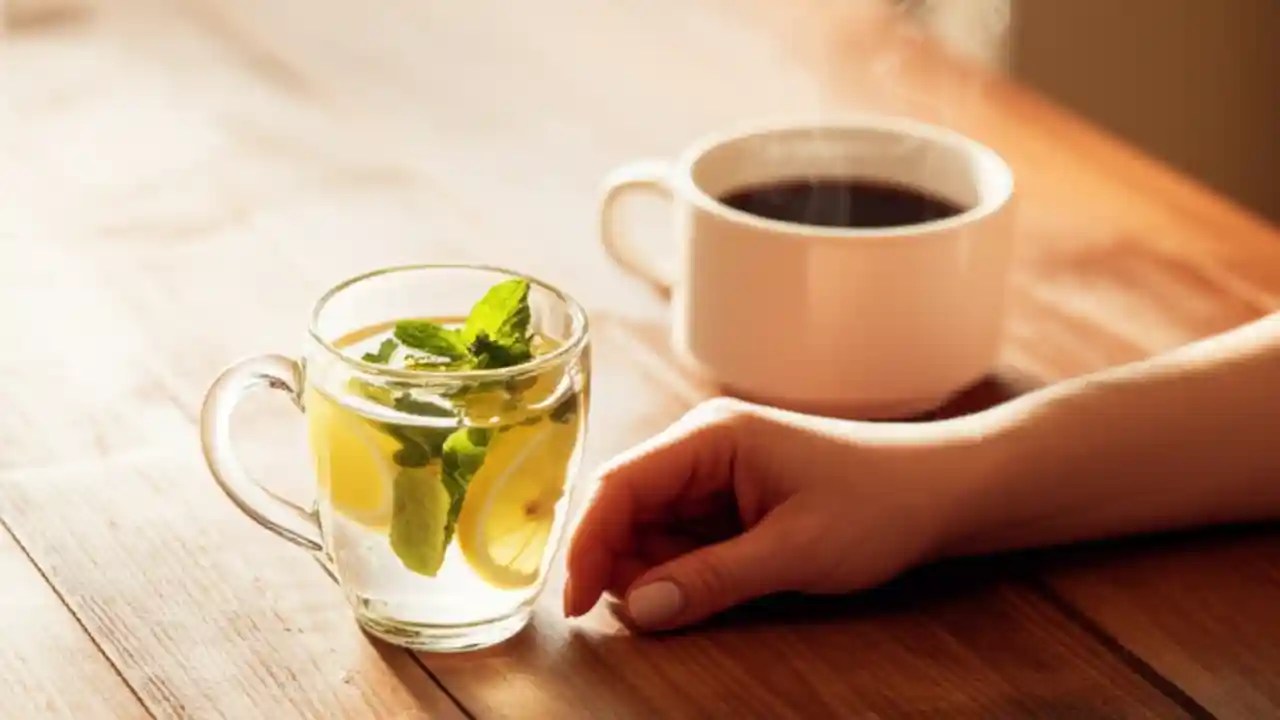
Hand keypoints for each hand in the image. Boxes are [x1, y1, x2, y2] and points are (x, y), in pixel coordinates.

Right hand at [563, 397, 1003, 630]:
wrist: (941, 491)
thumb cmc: (878, 504)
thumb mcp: (794, 551)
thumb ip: (711, 580)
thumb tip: (637, 611)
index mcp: (710, 437)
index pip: (619, 484)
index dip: (587, 544)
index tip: (575, 606)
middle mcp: (702, 446)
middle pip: (625, 506)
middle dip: (619, 563)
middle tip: (641, 619)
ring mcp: (715, 471)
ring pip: (649, 526)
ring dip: (650, 571)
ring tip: (690, 603)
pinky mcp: (730, 497)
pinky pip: (681, 536)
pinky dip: (679, 570)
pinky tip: (703, 590)